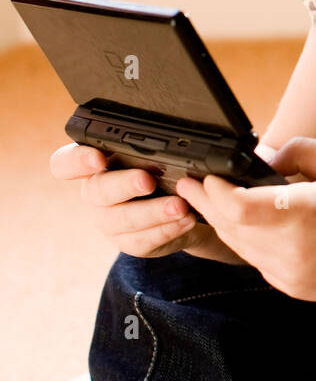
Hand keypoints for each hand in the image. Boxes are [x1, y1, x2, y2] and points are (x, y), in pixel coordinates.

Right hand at [49, 142, 207, 257]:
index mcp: (91, 165)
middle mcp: (94, 193)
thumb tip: (171, 138)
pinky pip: (141, 240)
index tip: (98, 158)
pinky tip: (185, 219)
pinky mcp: (127, 242)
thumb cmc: (159, 170)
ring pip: (122, 220)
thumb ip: (151, 147)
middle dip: (125, 185)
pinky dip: (167, 229)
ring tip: (180, 206)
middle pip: (98, 191)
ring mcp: (107, 221)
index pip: (65, 163)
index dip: (78, 161)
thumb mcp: (153, 154)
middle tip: (148, 181)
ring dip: (153, 212)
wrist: (178, 206)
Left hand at [176, 136, 315, 300]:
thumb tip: (261, 155)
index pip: (237, 206)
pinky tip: (247, 226)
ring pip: (239, 247)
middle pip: (229, 227)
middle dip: (206, 204)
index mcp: (305, 213)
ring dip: (223, 224)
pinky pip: (258, 262)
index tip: (206, 175)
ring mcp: (292, 274)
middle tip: (190, 185)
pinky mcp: (293, 288)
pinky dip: (248, 243)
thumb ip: (299, 151)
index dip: (213, 190)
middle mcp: (294, 249)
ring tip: (210, 202)